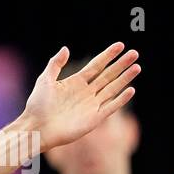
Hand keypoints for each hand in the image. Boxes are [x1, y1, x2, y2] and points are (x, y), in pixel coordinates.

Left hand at [24, 43, 139, 151]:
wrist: (36, 128)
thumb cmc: (37, 106)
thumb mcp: (44, 81)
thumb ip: (55, 64)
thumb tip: (66, 48)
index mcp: (75, 82)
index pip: (96, 66)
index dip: (108, 55)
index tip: (120, 45)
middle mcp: (86, 93)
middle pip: (108, 75)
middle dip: (121, 64)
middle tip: (134, 53)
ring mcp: (91, 105)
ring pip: (112, 89)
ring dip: (125, 78)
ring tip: (137, 66)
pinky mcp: (94, 119)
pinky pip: (111, 107)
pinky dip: (121, 99)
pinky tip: (131, 89)